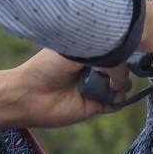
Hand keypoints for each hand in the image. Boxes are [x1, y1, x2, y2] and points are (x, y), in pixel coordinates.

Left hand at [0, 49, 127, 132]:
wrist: (29, 95)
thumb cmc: (45, 68)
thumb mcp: (73, 52)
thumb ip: (100, 54)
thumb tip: (121, 66)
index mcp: (88, 51)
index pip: (115, 48)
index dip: (121, 48)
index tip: (121, 48)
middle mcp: (94, 68)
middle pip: (123, 66)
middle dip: (121, 65)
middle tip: (107, 67)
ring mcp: (96, 87)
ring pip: (124, 84)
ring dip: (120, 82)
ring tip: (106, 82)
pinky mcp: (96, 106)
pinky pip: (117, 102)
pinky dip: (118, 98)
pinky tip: (106, 94)